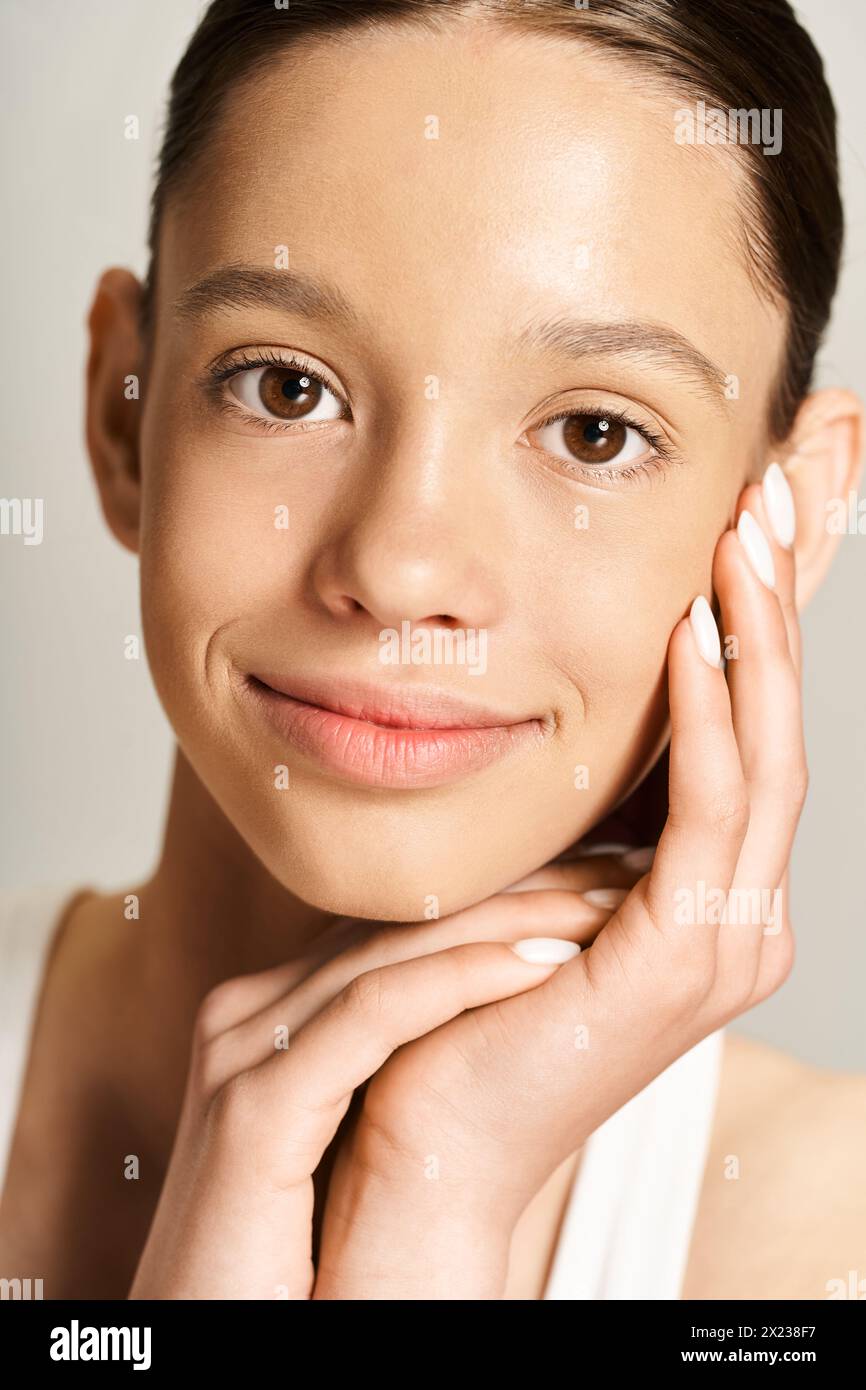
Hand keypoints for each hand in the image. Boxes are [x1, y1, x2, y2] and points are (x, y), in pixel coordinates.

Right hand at [125, 868, 626, 1297]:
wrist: (215, 1347)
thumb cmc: (285, 1260)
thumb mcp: (330, 1137)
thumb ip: (370, 1068)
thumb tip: (469, 1031)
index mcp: (261, 1014)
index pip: (388, 928)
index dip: (490, 900)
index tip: (583, 882)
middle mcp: (245, 1014)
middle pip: (393, 925)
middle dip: (512, 893)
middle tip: (613, 871)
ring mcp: (241, 1050)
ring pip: (391, 952)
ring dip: (509, 921)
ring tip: (603, 906)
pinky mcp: (255, 1107)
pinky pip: (377, 1014)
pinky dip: (467, 982)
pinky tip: (546, 966)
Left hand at [313, 482, 805, 1298]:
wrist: (429, 1129)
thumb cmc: (469, 996)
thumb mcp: (542, 867)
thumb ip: (586, 803)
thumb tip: (584, 700)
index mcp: (710, 896)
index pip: (753, 735)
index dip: (759, 627)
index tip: (743, 523)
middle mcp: (738, 917)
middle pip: (781, 732)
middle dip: (778, 610)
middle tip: (768, 495)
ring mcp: (726, 944)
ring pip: (768, 761)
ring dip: (756, 640)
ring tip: (740, 534)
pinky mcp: (686, 961)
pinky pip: (711, 816)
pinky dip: (708, 720)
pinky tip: (691, 637)